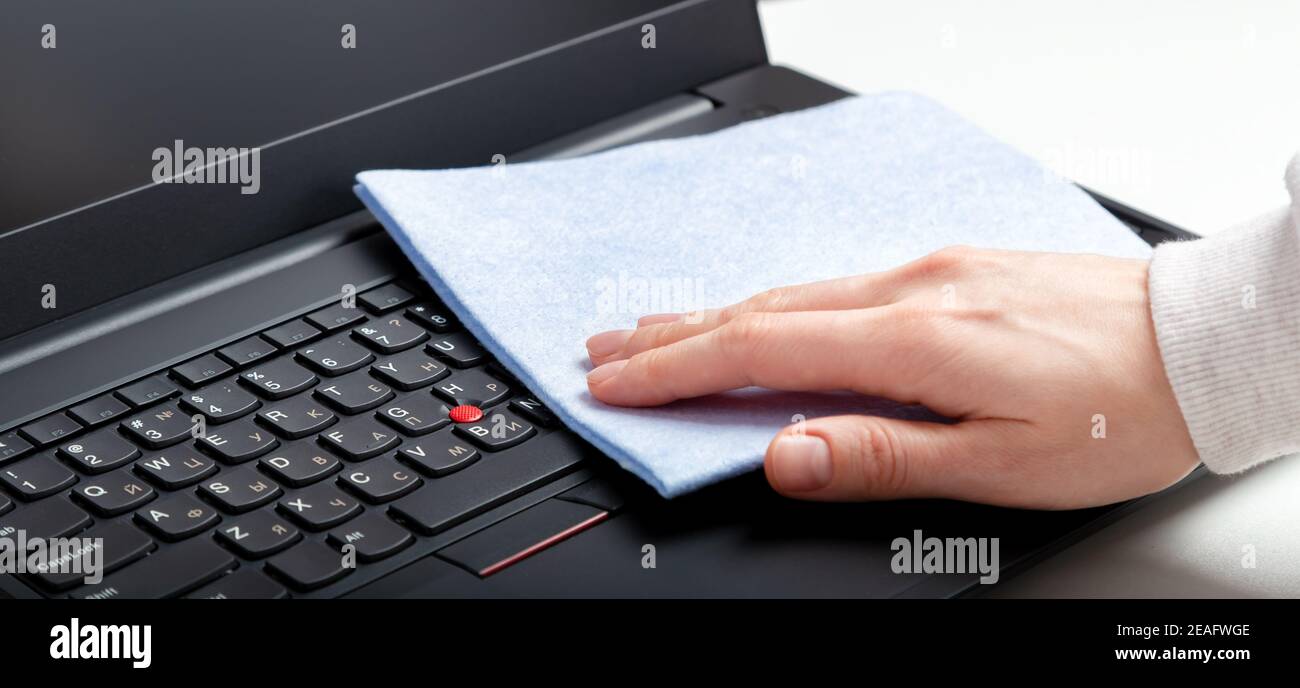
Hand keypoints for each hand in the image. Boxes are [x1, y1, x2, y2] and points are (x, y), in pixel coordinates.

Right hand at [584, 246, 1198, 508]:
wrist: (1200, 344)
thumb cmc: (1114, 413)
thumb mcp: (998, 464)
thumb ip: (878, 456)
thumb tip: (782, 455)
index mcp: (910, 340)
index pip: (757, 352)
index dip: (674, 371)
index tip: (614, 382)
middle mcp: (908, 289)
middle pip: (759, 310)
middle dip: (670, 334)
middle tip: (602, 348)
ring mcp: (928, 269)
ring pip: (793, 291)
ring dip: (713, 313)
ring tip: (657, 332)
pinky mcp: (950, 266)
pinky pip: (834, 282)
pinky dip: (774, 302)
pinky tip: (760, 312)